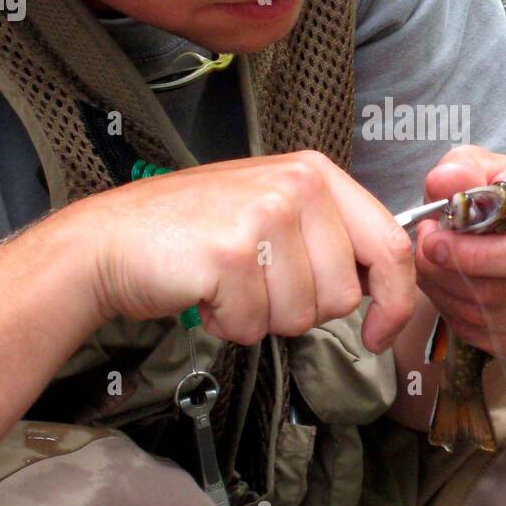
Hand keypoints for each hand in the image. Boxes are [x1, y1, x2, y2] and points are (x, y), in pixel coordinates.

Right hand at [65, 150, 414, 353]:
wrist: (110, 240)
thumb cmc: (193, 233)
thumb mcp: (274, 211)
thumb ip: (330, 237)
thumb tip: (385, 286)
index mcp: (316, 173)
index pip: (390, 245)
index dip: (395, 301)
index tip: (378, 332)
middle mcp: (297, 186)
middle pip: (344, 294)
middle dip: (302, 310)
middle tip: (258, 285)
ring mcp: (264, 216)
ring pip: (301, 316)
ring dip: (262, 317)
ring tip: (228, 282)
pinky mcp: (232, 253)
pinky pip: (255, 325)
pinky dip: (229, 324)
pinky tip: (206, 291)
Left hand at [413, 145, 505, 361]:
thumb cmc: (503, 194)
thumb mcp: (480, 166)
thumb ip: (460, 168)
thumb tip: (445, 181)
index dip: (473, 256)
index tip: (432, 243)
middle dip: (449, 276)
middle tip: (421, 255)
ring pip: (495, 320)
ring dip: (449, 299)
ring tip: (433, 271)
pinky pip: (499, 343)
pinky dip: (464, 323)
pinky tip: (454, 294)